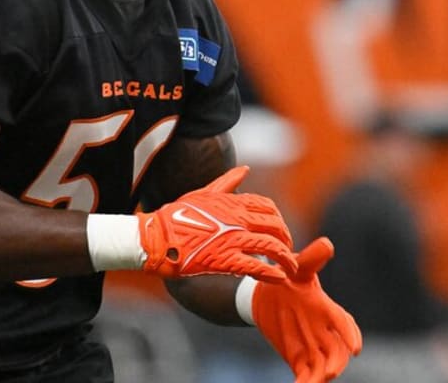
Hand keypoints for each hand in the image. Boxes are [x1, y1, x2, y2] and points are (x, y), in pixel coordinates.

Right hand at [137, 166, 297, 281]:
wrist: (157, 237)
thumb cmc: (177, 215)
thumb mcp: (203, 193)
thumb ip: (227, 182)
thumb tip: (245, 169)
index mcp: (233, 202)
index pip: (267, 208)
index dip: (278, 220)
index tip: (279, 231)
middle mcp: (237, 218)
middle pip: (274, 226)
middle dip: (286, 239)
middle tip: (288, 252)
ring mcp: (232, 238)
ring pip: (270, 246)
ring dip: (285, 259)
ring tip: (291, 269)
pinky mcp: (224, 259)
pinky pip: (256, 266)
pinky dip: (271, 273)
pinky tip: (279, 279)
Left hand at [253, 237, 362, 381]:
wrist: (265, 294)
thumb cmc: (288, 275)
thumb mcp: (298, 267)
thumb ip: (311, 259)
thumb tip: (327, 244)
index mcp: (326, 308)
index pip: (343, 322)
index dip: (350, 334)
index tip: (355, 348)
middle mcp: (323, 329)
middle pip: (337, 350)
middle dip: (337, 361)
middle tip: (331, 372)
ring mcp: (312, 345)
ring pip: (323, 365)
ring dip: (321, 376)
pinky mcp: (299, 357)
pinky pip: (305, 374)